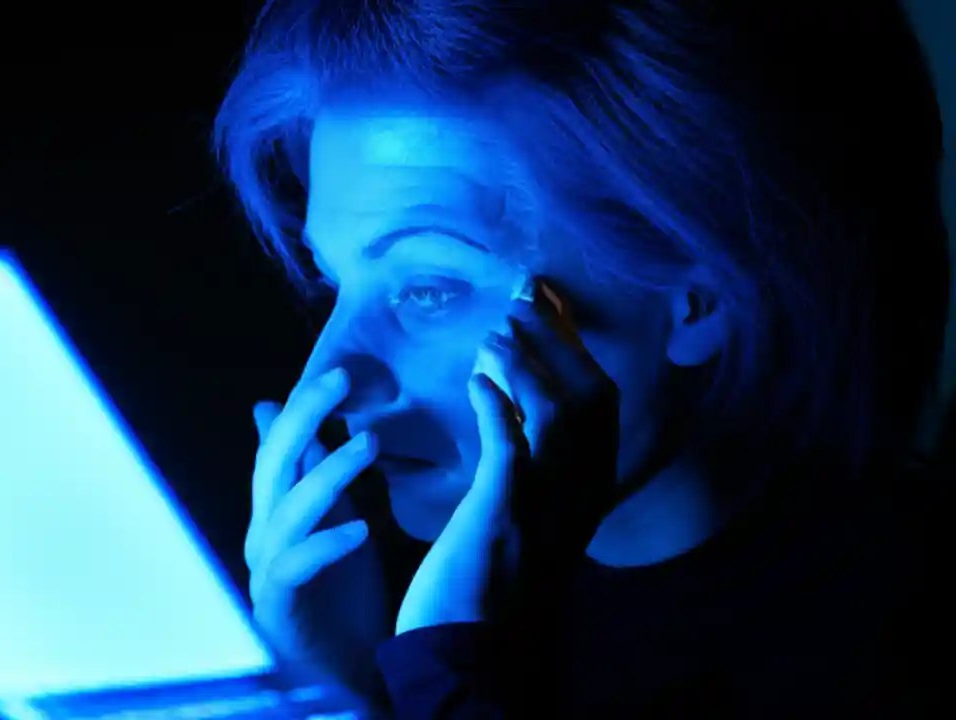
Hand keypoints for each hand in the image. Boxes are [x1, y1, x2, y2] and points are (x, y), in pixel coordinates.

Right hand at [245, 368, 390, 696]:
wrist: (350, 664)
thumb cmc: (342, 589)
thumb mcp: (328, 511)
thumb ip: (307, 462)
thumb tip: (270, 404)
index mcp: (276, 508)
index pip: (281, 444)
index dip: (304, 404)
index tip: (339, 367)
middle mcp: (264, 533)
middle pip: (274, 464)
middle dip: (305, 417)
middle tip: (342, 379)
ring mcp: (268, 570)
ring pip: (288, 510)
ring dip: (328, 473)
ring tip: (370, 442)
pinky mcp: (281, 606)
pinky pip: (297, 567)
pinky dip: (327, 545)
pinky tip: (361, 529)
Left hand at [396, 279, 618, 634]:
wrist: (470, 655)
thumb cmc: (488, 586)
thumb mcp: (523, 519)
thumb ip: (523, 465)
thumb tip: (507, 404)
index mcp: (587, 493)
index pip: (601, 403)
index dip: (575, 348)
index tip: (546, 304)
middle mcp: (579, 495)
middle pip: (591, 397)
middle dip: (556, 340)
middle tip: (520, 301)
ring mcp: (546, 506)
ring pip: (558, 413)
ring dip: (528, 363)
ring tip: (496, 334)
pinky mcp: (503, 518)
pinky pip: (511, 449)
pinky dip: (498, 408)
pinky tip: (478, 383)